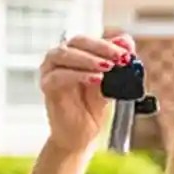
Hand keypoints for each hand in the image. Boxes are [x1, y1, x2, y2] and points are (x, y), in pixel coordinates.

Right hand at [38, 31, 134, 152]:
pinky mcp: (47, 86)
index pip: (89, 40)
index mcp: (75, 53)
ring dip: (88, 59)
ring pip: (64, 54)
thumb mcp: (111, 82)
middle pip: (77, 42)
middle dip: (101, 48)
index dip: (108, 43)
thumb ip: (116, 63)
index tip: (127, 51)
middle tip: (119, 57)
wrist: (81, 134)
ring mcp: (50, 70)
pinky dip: (79, 75)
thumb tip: (127, 43)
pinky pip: (59, 75)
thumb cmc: (92, 107)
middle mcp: (60, 58)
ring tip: (108, 67)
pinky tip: (96, 79)